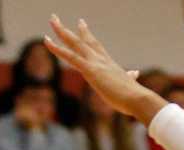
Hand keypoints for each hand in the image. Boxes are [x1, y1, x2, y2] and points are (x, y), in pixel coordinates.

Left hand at [41, 16, 163, 125]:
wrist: (137, 98)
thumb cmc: (133, 95)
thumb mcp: (128, 83)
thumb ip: (129, 77)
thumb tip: (134, 74)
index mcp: (108, 62)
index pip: (94, 45)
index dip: (86, 34)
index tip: (80, 23)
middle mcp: (100, 59)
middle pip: (81, 40)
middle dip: (68, 30)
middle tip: (56, 18)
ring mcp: (95, 63)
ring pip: (75, 43)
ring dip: (61, 31)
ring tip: (52, 19)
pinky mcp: (91, 70)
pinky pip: (70, 56)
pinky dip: (57, 49)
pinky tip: (47, 41)